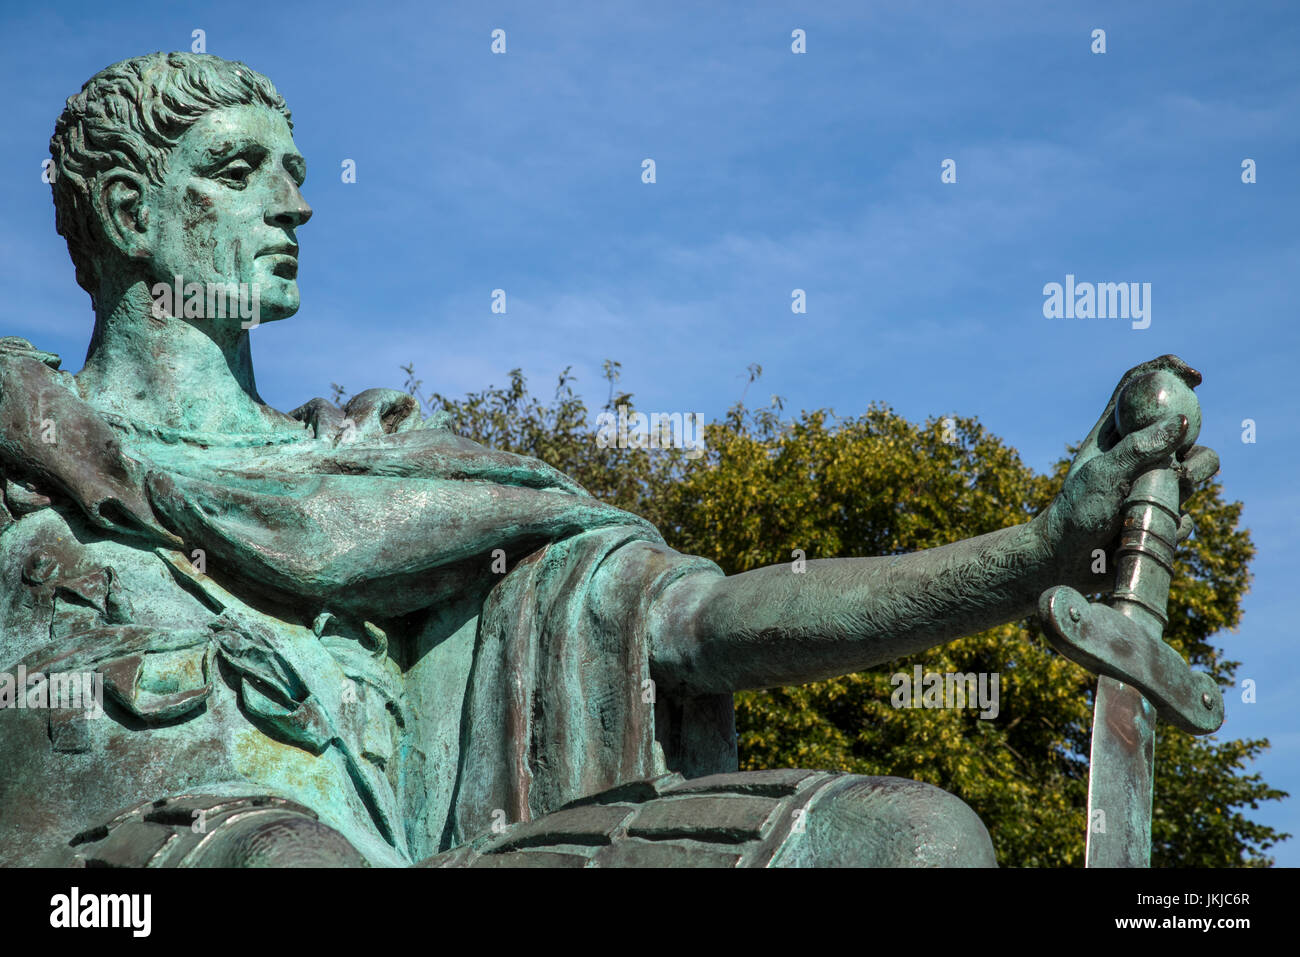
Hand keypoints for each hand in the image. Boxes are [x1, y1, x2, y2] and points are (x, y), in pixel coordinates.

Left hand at [1033, 355, 1219, 592]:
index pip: (1143, 386)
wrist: (1065, 564)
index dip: (1168, 371)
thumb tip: (1182, 422)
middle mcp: (1139, 454)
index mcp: (1116, 433)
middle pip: (1186, 431)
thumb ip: (1139, 447)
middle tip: (1181, 470)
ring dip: (1191, 485)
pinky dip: (1177, 523)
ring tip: (1161, 503)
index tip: (1193, 376)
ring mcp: (1153, 483)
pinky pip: (1189, 515)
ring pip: (1196, 471)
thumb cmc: (1074, 514)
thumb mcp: (1103, 475)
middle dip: (1195, 449)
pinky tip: (1147, 532)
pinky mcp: (1162, 514)